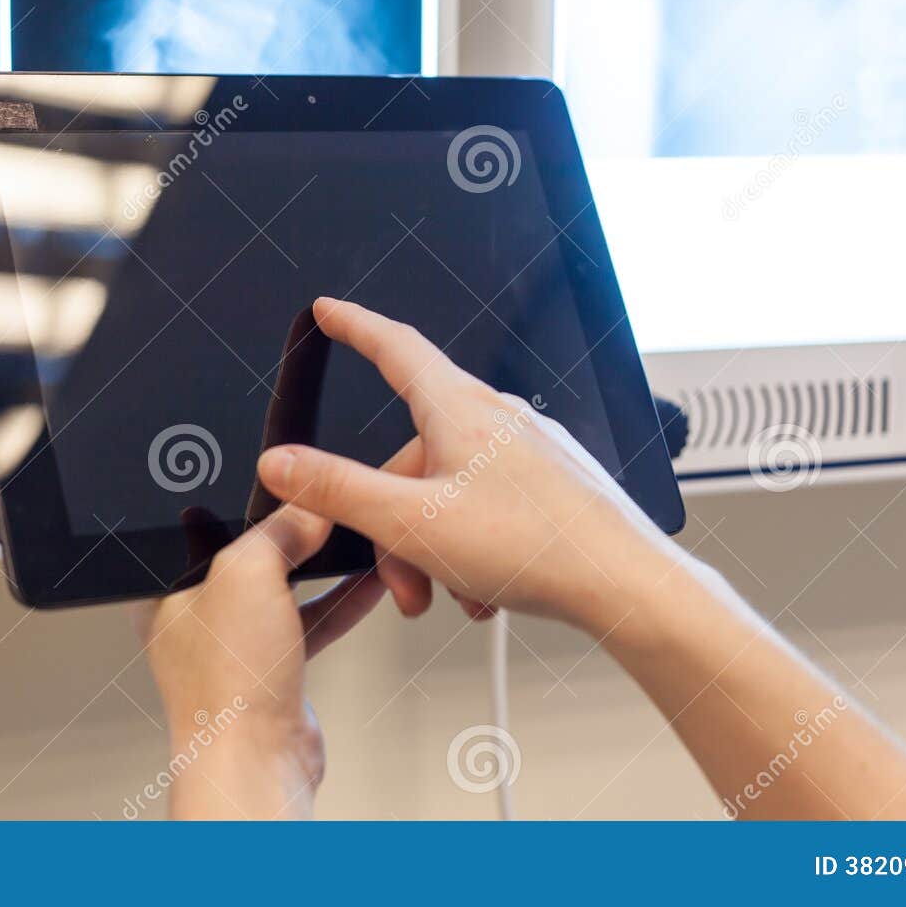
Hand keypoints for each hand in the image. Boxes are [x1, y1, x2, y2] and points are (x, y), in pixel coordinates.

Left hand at [136, 503, 385, 818]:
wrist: (256, 760)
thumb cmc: (223, 685)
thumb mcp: (247, 572)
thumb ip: (277, 529)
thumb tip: (307, 508)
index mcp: (163, 586)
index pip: (205, 522)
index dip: (241, 500)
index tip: (282, 483)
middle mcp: (195, 614)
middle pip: (250, 552)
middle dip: (290, 532)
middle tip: (322, 507)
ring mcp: (235, 643)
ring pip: (283, 586)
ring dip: (322, 565)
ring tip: (354, 535)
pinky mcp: (271, 666)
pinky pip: (309, 620)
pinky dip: (338, 601)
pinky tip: (367, 581)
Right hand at [254, 298, 685, 641]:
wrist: (624, 583)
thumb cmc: (535, 546)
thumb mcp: (411, 522)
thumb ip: (337, 491)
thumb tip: (280, 462)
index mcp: (459, 410)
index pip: (395, 347)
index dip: (354, 327)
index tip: (330, 312)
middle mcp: (497, 419)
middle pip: (413, 455)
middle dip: (393, 523)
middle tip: (400, 584)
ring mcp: (529, 452)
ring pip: (449, 491)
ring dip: (434, 547)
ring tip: (452, 594)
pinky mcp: (553, 487)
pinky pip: (490, 509)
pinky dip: (474, 550)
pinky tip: (485, 592)